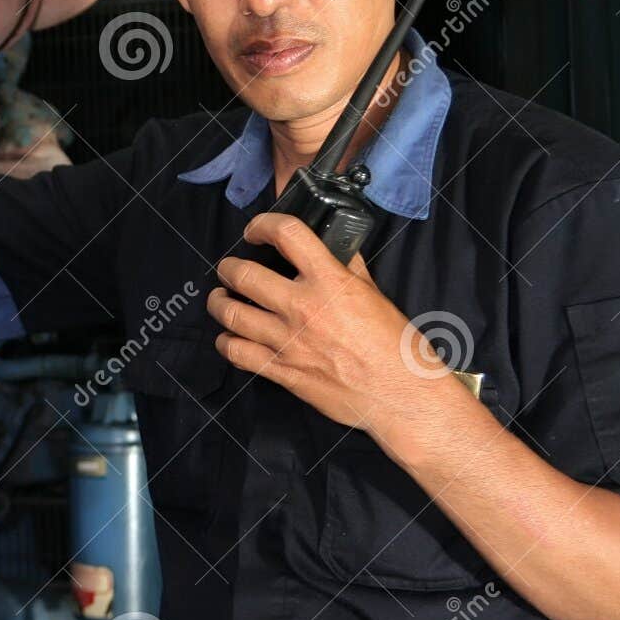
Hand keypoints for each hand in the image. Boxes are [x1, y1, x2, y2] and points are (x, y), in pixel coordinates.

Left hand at [206, 212, 465, 433]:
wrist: (401, 396)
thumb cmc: (395, 345)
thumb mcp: (373, 294)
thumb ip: (347, 266)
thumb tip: (331, 245)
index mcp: (330, 281)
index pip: (287, 234)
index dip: (263, 224)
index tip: (256, 230)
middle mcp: (302, 308)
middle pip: (243, 275)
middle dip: (228, 268)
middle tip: (228, 269)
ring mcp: (287, 341)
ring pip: (231, 314)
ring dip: (219, 303)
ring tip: (220, 298)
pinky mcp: (282, 371)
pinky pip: (237, 352)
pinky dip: (226, 341)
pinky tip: (228, 336)